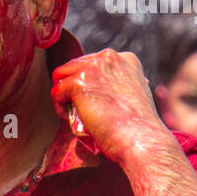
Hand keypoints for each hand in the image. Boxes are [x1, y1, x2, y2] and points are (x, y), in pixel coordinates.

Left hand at [50, 49, 170, 164]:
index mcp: (125, 58)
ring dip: (63, 95)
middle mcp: (109, 57)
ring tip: (73, 113)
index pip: (91, 62)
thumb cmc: (137, 126)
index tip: (90, 100)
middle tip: (78, 108)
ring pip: (61, 76)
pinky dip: (59, 107)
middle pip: (73, 66)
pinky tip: (71, 118)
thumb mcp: (131, 94)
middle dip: (71, 87)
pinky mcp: (79, 82)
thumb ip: (114, 84)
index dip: (86, 82)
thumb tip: (94, 88)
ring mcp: (94, 67)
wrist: (140, 138)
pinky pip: (56, 92)